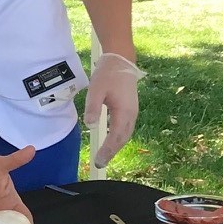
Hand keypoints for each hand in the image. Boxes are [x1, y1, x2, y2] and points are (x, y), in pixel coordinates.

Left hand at [84, 52, 142, 167]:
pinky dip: (118, 137)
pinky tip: (110, 141)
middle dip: (112, 152)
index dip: (107, 150)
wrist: (121, 60)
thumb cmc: (108, 74)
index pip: (115, 136)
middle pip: (123, 138)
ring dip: (116, 146)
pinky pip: (125, 128)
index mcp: (124, 111)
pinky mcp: (130, 108)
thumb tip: (90, 125)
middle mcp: (132, 114)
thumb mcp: (96, 89)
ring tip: (105, 156)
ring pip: (125, 134)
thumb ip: (93, 107)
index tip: (98, 160)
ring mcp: (132, 111)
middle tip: (100, 163)